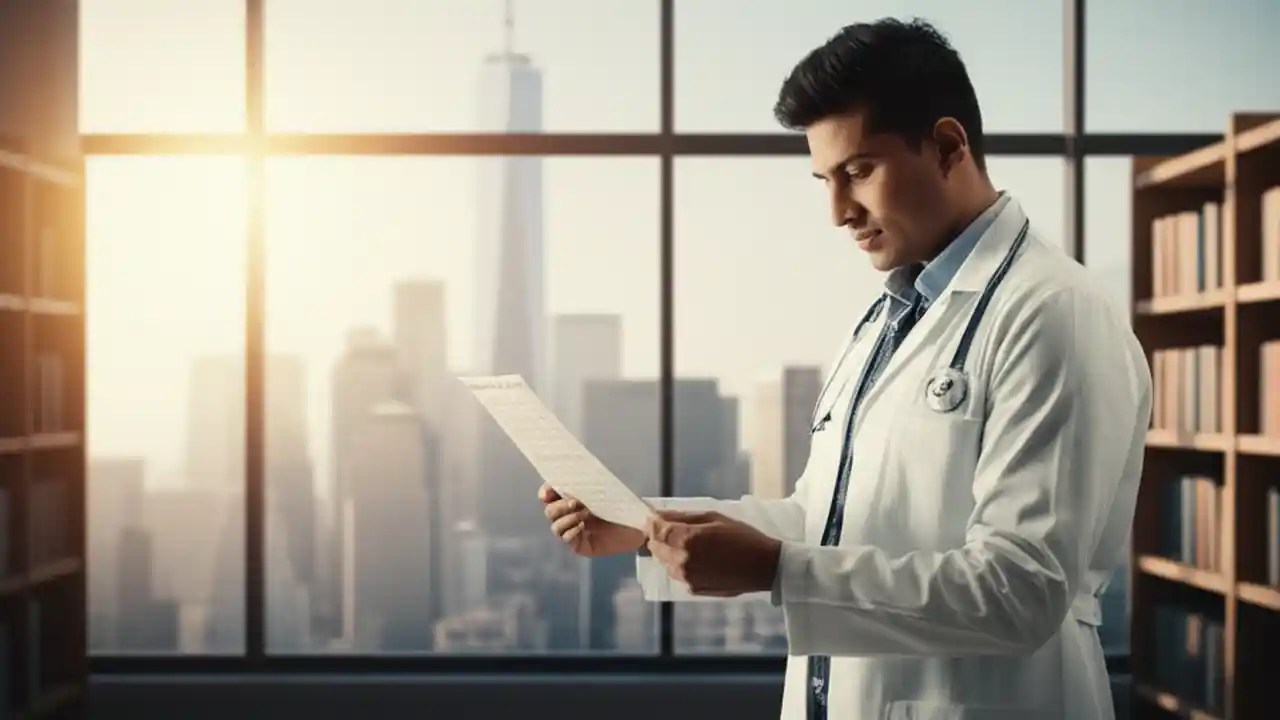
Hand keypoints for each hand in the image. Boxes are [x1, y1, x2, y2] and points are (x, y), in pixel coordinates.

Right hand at [539, 482, 645, 556]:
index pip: (549, 495)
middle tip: (576, 502)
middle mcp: (570, 515)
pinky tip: (582, 527)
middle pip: (550, 511)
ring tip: (584, 515)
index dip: (546, 492)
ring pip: (555, 526)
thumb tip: (567, 475)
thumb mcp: (604, 489)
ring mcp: (574, 530)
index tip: (548, 493)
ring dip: (566, 519)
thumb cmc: (623, 504)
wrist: (640, 524)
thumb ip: (586, 484)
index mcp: (572, 498)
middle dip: (559, 506)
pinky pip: (567, 540)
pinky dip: (571, 532)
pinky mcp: (581, 545)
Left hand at [644, 510, 781, 596]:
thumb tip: (658, 515)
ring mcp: (687, 578)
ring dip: (670, 552)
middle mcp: (682, 561)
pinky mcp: (693, 589)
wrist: (764, 567)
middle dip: (661, 537)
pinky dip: (681, 565)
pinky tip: (700, 559)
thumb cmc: (742, 537)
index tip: (657, 518)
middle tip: (677, 530)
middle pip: (655, 547)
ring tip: (692, 546)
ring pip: (664, 562)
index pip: (654, 530)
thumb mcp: (714, 517)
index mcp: (687, 540)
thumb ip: (682, 516)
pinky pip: (677, 574)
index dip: (653, 523)